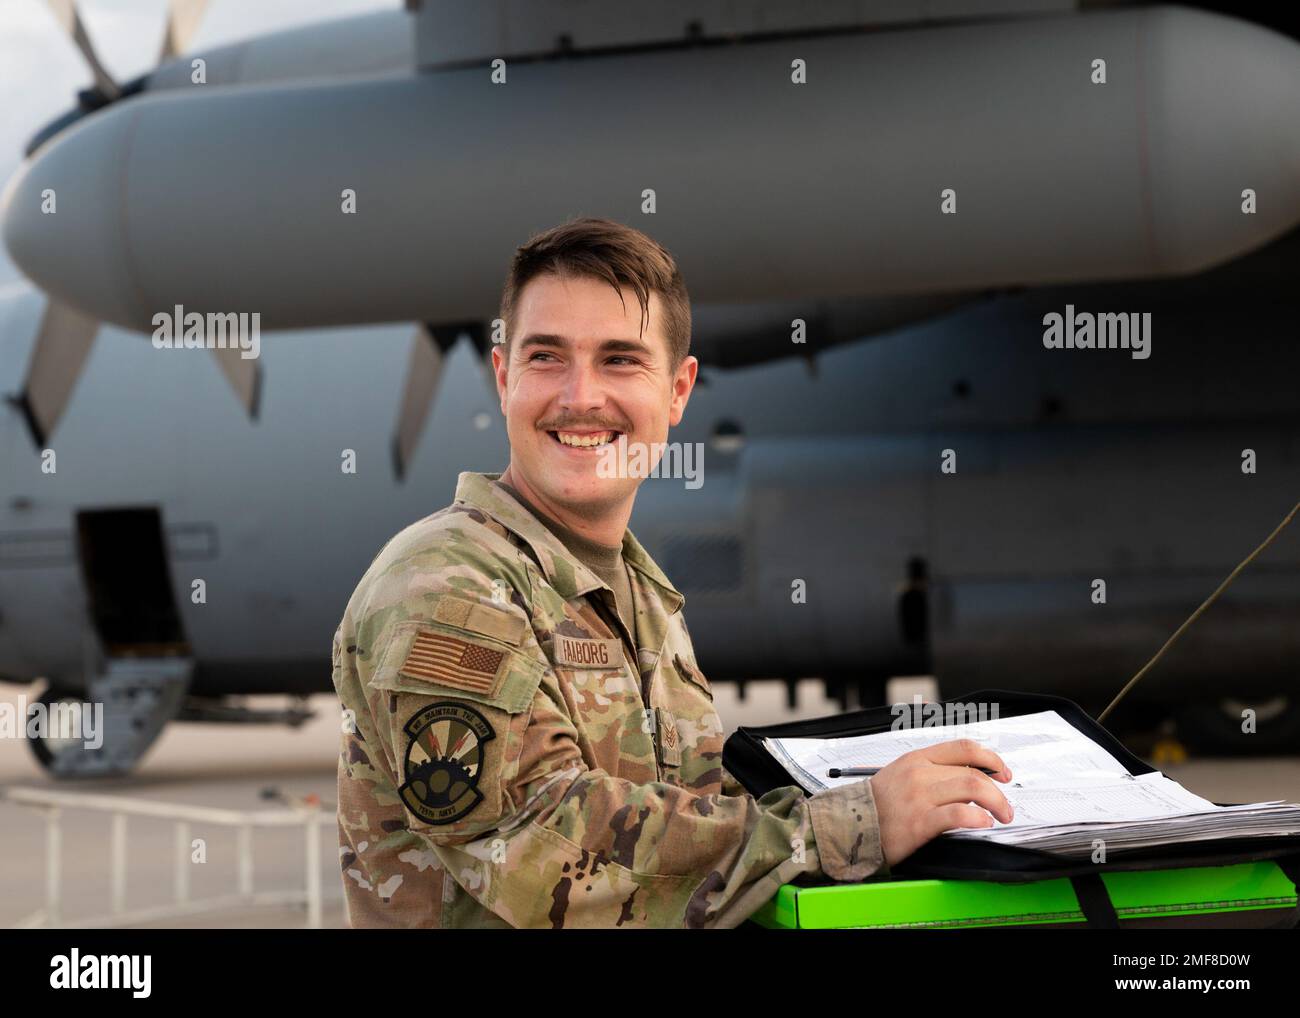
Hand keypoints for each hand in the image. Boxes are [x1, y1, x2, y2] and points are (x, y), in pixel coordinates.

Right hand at [869, 738, 1014, 868]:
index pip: (964, 748)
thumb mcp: (902, 774)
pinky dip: (977, 817)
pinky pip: (958, 814)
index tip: (1003, 772)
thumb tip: (967, 777)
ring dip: (995, 803)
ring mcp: (920, 796)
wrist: (848, 824)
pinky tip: (983, 823)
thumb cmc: (876, 804)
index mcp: (917, 758)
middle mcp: (920, 773)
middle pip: (973, 772)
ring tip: (1000, 816)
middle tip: (1005, 806)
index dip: (991, 758)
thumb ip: (932, 771)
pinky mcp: (919, 821)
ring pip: (972, 788)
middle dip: (998, 791)